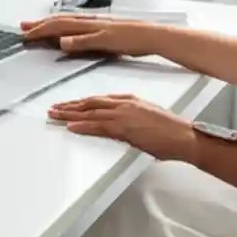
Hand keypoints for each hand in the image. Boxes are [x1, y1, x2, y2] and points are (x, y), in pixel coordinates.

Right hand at [19, 15, 158, 55]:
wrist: (152, 35)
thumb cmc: (132, 39)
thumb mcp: (105, 42)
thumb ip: (83, 42)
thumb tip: (61, 41)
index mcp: (88, 24)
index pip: (58, 26)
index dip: (40, 30)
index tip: (25, 35)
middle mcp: (90, 21)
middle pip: (60, 21)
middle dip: (41, 24)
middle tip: (24, 27)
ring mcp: (97, 23)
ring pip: (68, 21)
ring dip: (51, 23)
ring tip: (39, 25)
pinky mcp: (103, 28)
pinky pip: (77, 25)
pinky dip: (66, 26)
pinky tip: (67, 31)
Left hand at [48, 94, 197, 161]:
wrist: (182, 136)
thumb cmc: (170, 131)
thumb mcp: (148, 118)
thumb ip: (131, 119)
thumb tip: (118, 126)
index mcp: (130, 100)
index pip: (99, 99)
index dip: (81, 102)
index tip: (68, 105)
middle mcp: (124, 104)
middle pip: (91, 103)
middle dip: (70, 106)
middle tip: (54, 108)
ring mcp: (123, 115)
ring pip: (90, 112)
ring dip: (70, 114)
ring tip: (55, 115)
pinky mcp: (124, 128)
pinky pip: (98, 125)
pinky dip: (83, 125)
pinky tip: (70, 126)